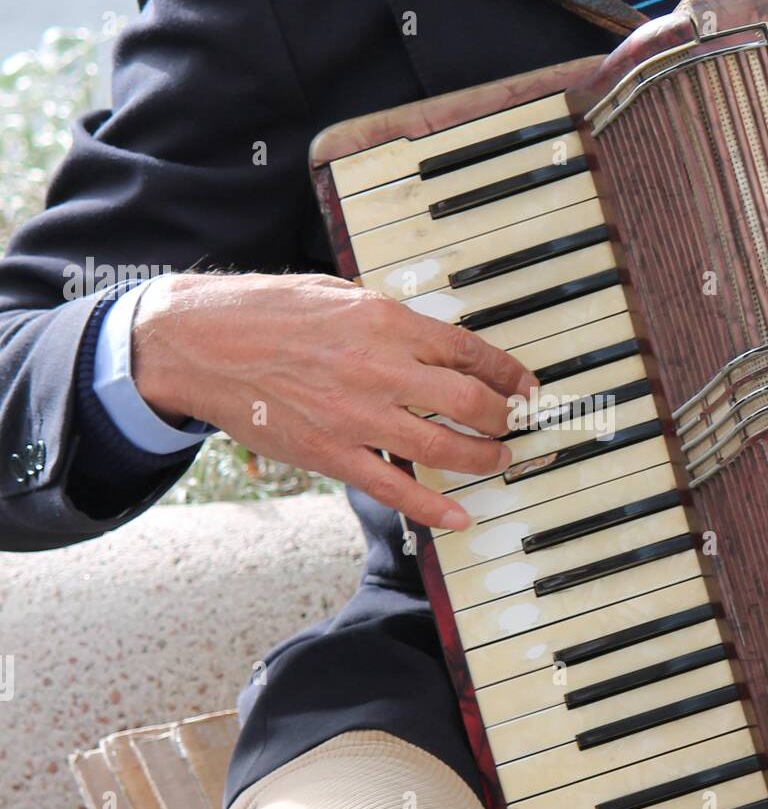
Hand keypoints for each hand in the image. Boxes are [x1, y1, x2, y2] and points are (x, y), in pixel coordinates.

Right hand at [131, 272, 535, 530]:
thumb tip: (430, 341)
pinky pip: (394, 487)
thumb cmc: (266, 311)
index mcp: (386, 321)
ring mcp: (357, 416)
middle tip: (514, 425)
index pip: (469, 351)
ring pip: (445, 448)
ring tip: (497, 459)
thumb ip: (388, 320)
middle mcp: (381, 368)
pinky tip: (459, 515)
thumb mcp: (338, 294)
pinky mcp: (331, 454)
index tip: (525, 386)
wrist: (201, 342)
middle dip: (505, 418)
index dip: (508, 373)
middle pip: (471, 402)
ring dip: (483, 458)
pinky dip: (433, 506)